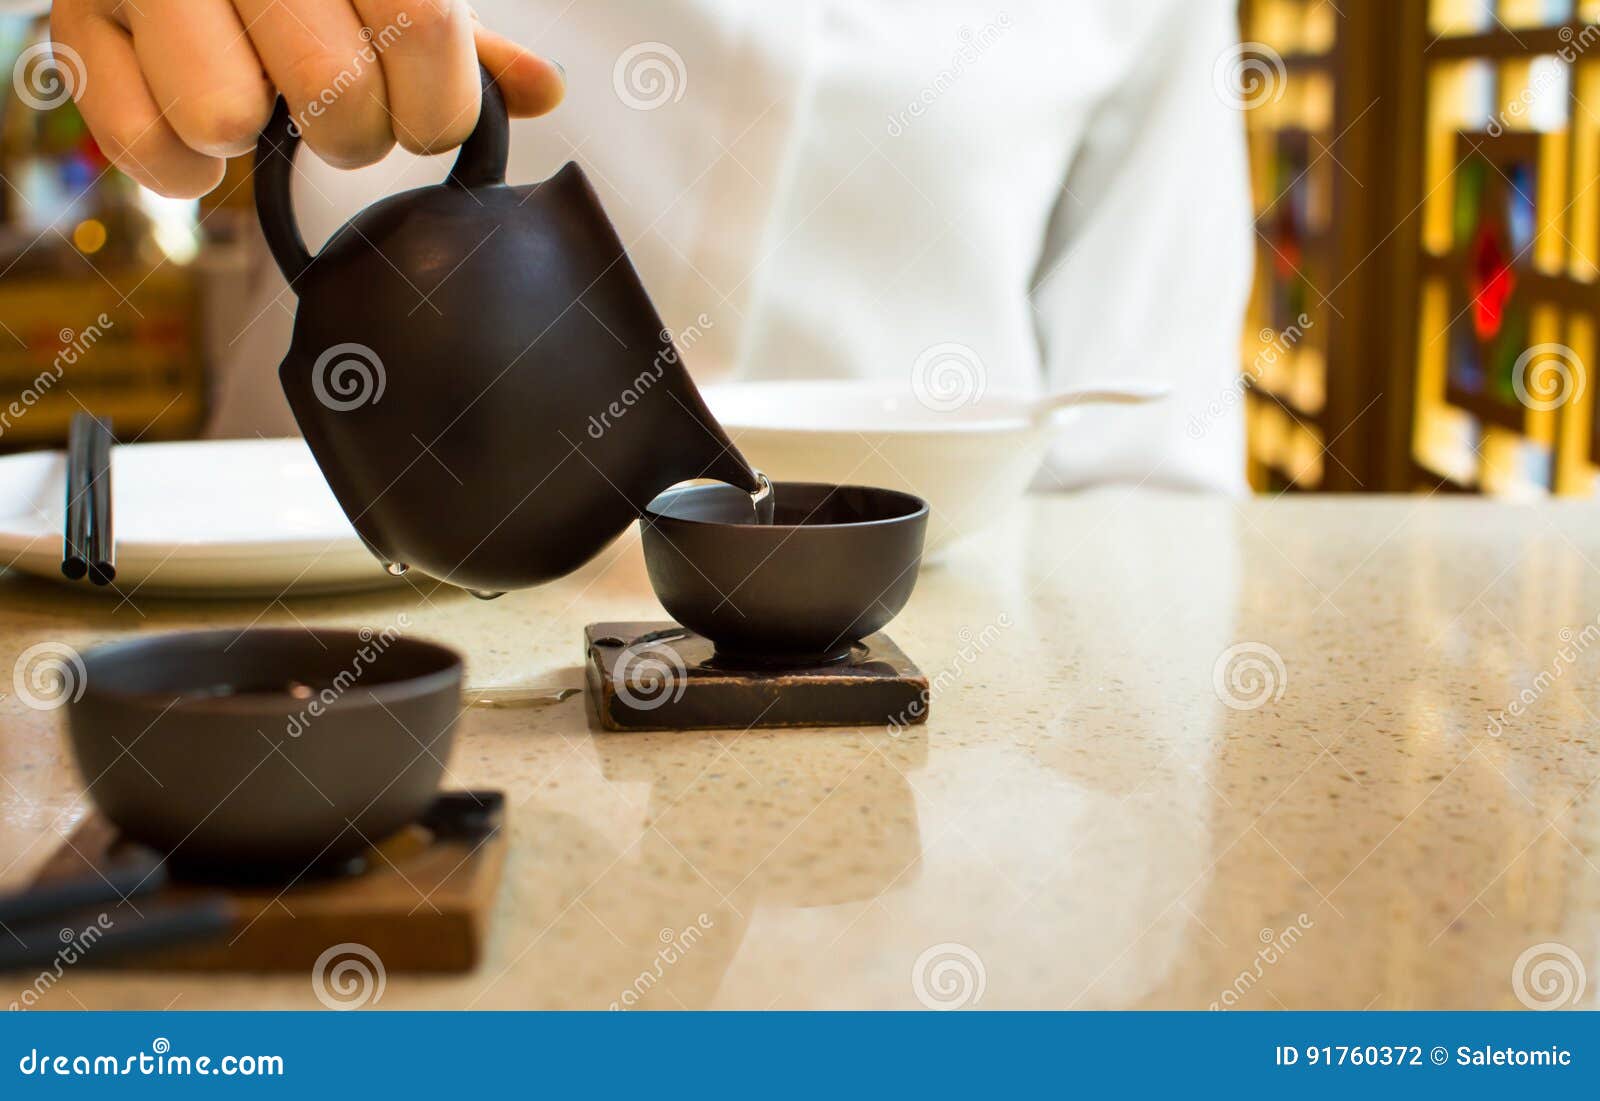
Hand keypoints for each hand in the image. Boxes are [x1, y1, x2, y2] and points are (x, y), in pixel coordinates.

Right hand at [49, 0, 564, 197]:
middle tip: (336, 113)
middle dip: (352, 134)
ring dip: (252, 140)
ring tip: (253, 99)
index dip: (438, 107)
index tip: (426, 119)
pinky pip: (146, 145)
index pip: (426, 30)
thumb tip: (545, 92)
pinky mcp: (76, 18)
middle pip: (333, 91)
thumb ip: (456, 41)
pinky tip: (192, 121)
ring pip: (223, 117)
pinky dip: (180, 166)